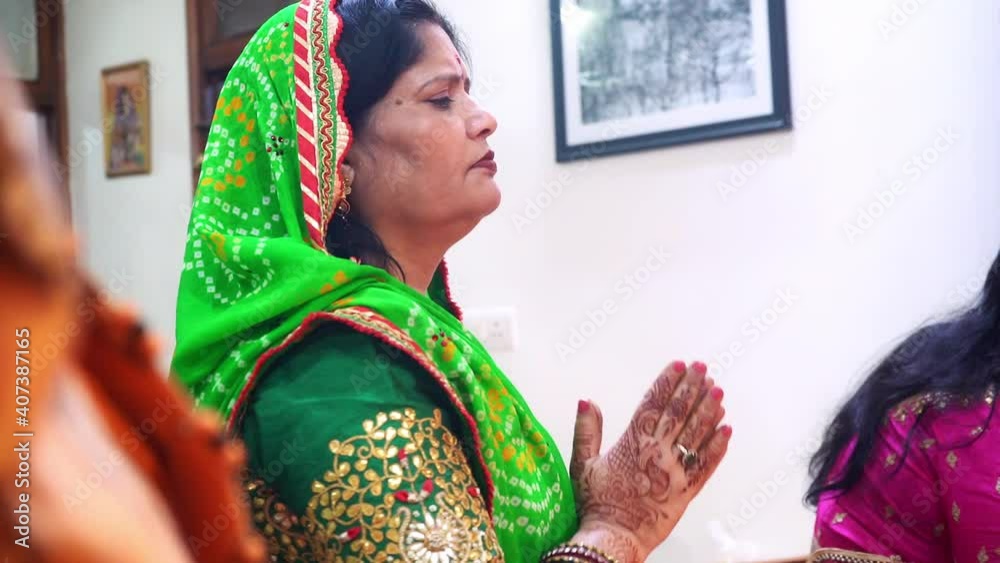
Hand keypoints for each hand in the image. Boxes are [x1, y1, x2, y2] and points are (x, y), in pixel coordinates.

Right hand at [569, 361, 730, 561]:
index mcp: (632, 443)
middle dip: (691, 387)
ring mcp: (675, 472)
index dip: (667, 382)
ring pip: (696, 434)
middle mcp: (657, 453)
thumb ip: (586, 430)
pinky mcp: (687, 492)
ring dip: (708, 410)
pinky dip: (718, 446)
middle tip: (703, 368)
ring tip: (718, 390)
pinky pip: (707, 465)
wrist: (614, 537)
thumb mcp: (583, 464)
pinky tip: (726, 429)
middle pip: (678, 413)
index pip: (653, 404)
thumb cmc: (597, 503)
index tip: (678, 364)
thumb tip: (587, 400)